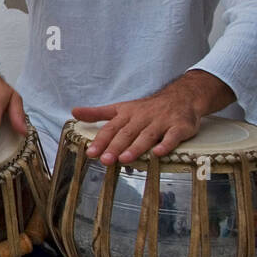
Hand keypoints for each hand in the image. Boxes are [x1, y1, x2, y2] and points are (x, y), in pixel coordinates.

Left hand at [72, 85, 201, 164]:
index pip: (111, 128)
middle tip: (105, 160)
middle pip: (127, 133)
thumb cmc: (147, 108)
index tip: (91, 152)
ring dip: (136, 147)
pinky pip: (172, 136)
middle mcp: (143, 117)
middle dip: (115, 146)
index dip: (101, 140)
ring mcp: (162, 122)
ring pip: (147, 135)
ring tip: (125, 159)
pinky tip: (157, 153)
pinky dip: (166, 144)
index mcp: (127, 114)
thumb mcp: (121, 108)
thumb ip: (98, 113)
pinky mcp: (179, 127)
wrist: (182, 96)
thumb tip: (74, 112)